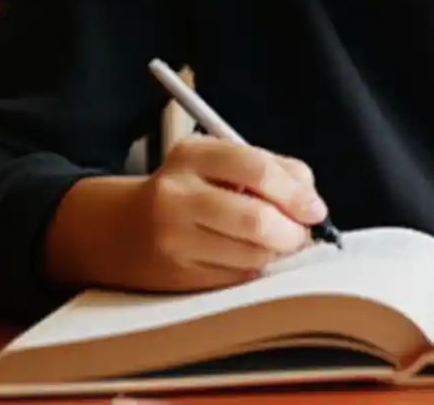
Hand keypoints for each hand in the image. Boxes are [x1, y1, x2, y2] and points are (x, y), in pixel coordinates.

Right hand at [119, 135, 327, 291]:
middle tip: (299, 234)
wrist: (119, 229)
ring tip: (269, 244)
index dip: (296, 193)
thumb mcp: (213, 162)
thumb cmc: (181, 192)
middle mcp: (176, 195)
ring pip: (253, 255)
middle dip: (292, 232)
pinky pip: (239, 277)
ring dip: (275, 254)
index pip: (256, 169)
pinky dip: (254, 269)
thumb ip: (267, 168)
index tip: (314, 208)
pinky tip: (241, 257)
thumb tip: (310, 199)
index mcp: (191, 155)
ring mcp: (174, 238)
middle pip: (257, 220)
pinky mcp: (179, 274)